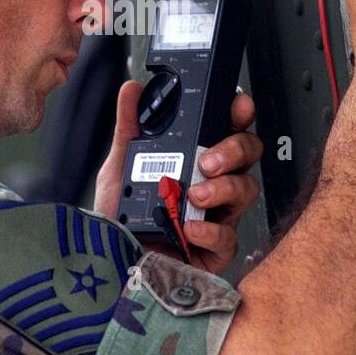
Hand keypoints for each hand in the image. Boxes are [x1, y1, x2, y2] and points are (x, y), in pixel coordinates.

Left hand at [94, 80, 262, 274]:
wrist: (108, 263)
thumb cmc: (120, 219)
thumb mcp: (119, 168)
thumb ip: (129, 129)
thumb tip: (132, 91)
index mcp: (195, 162)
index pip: (227, 131)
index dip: (239, 115)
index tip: (237, 106)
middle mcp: (212, 186)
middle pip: (247, 156)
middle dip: (235, 149)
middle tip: (208, 159)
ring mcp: (217, 218)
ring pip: (246, 191)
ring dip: (225, 187)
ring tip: (196, 193)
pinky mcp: (214, 252)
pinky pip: (228, 238)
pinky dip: (211, 231)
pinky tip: (191, 228)